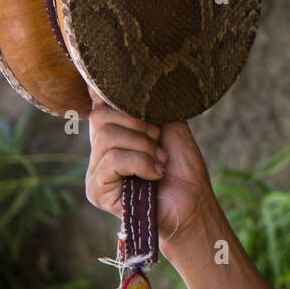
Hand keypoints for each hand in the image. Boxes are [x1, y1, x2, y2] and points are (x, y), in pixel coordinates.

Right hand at [85, 90, 215, 245]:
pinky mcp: (97, 191)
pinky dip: (140, 163)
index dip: (118, 100)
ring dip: (143, 146)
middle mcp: (99, 152)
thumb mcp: (167, 125)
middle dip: (138, 125)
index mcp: (112, 134)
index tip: (145, 111)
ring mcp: (95, 172)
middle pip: (101, 116)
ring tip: (160, 161)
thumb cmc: (182, 167)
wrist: (194, 203)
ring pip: (107, 137)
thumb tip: (106, 85)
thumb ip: (143, 105)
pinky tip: (155, 174)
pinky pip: (112, 160)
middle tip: (159, 142)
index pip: (100, 105)